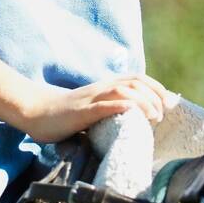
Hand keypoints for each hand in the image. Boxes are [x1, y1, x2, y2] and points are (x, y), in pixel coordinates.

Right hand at [23, 73, 169, 145]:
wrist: (34, 112)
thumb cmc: (63, 116)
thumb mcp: (91, 110)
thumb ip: (109, 112)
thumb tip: (132, 124)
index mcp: (104, 87)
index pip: (137, 78)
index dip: (157, 87)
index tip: (169, 103)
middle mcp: (100, 88)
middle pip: (135, 82)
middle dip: (155, 96)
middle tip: (161, 116)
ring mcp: (91, 99)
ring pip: (124, 91)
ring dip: (144, 102)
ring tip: (153, 117)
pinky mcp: (81, 112)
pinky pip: (104, 106)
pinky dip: (121, 107)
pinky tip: (132, 112)